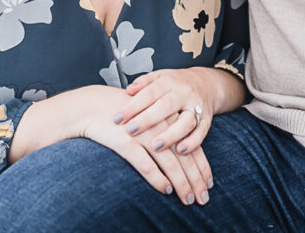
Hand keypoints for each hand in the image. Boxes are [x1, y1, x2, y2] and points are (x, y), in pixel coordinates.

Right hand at [12, 84, 208, 203]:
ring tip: (189, 199)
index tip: (210, 183)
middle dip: (196, 179)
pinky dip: (158, 178)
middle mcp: (161, 124)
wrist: (95, 105)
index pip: (191, 144)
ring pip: (170, 162)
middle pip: (185, 156)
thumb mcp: (149, 119)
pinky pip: (147, 164)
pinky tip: (165, 190)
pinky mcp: (128, 142)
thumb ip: (164, 133)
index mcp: (168, 117)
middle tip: (204, 198)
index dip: (202, 165)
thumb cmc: (124, 115)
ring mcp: (145, 134)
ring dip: (182, 183)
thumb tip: (181, 155)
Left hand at [117, 68, 220, 154]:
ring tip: (154, 146)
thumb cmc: (174, 84)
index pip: (149, 93)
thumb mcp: (159, 77)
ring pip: (185, 120)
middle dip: (148, 119)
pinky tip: (181, 151)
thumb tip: (128, 90)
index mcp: (169, 82)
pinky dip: (192, 142)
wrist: (206, 84)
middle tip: (130, 131)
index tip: (116, 119)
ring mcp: (196, 106)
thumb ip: (144, 83)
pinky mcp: (207, 119)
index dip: (133, 106)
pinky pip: (201, 131)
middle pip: (166, 105)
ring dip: (170, 134)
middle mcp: (183, 93)